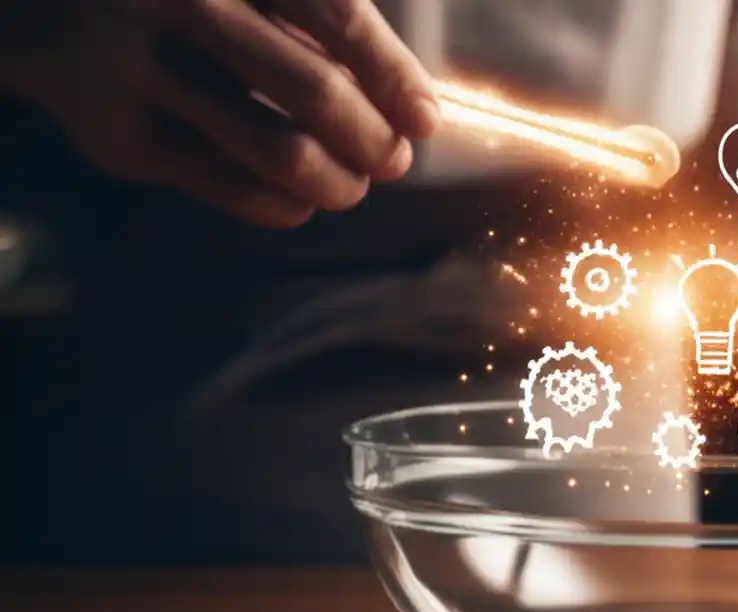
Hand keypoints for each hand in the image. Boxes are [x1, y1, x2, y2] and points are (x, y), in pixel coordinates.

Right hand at [1, 0, 438, 227]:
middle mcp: (187, 4)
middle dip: (372, 140)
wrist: (51, 16)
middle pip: (315, 91)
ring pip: (278, 149)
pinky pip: (230, 187)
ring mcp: (148, 70)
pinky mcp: (123, 136)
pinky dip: (284, 204)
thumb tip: (414, 112)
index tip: (426, 123)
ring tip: (353, 188)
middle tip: (391, 161)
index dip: (393, 77)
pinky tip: (301, 202)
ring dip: (338, 182)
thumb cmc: (191, 6)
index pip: (340, 17)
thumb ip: (325, 31)